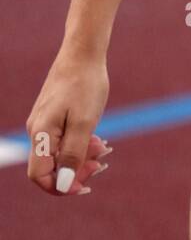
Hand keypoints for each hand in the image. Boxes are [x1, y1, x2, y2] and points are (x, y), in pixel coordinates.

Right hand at [25, 51, 112, 197]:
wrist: (84, 53)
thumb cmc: (85, 85)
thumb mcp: (85, 123)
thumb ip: (73, 154)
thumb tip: (62, 185)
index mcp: (40, 133)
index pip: (40, 175)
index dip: (61, 187)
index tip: (86, 186)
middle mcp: (37, 130)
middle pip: (50, 166)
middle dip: (76, 171)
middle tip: (102, 163)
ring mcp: (44, 123)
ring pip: (59, 153)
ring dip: (81, 157)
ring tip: (105, 148)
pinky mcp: (53, 116)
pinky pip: (63, 140)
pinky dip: (80, 144)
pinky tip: (98, 139)